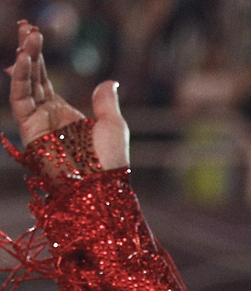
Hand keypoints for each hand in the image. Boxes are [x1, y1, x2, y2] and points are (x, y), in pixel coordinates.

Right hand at [8, 20, 127, 168]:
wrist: (100, 187)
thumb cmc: (110, 162)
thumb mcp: (113, 125)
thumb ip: (106, 101)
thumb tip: (109, 81)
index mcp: (65, 114)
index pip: (45, 79)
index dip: (39, 57)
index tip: (36, 32)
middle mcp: (48, 116)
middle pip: (32, 77)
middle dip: (29, 52)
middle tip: (26, 27)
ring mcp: (37, 123)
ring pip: (25, 84)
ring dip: (25, 60)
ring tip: (28, 37)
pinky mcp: (29, 130)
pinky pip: (20, 99)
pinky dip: (21, 79)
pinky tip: (24, 60)